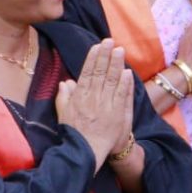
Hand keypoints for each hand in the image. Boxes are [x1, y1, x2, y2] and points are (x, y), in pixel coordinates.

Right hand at [57, 40, 134, 163]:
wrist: (87, 151)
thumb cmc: (75, 132)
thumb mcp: (64, 114)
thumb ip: (64, 97)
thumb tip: (66, 81)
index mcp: (79, 97)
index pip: (87, 73)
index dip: (93, 58)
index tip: (98, 46)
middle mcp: (93, 98)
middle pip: (100, 73)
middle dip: (105, 55)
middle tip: (110, 41)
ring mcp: (106, 105)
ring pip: (112, 80)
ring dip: (116, 64)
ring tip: (120, 50)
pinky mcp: (118, 113)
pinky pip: (122, 95)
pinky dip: (125, 83)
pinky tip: (127, 71)